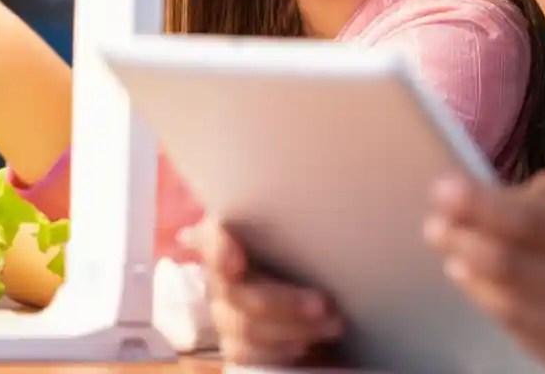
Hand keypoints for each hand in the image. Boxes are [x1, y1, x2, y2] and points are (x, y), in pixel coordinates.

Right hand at [193, 218, 344, 365]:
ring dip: (292, 329)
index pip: (212, 236)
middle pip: (235, 292)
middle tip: (325, 305)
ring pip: (244, 327)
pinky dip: (279, 351)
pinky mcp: (235, 343)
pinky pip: (246, 354)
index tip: (237, 265)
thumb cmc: (308, 248)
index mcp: (230, 232)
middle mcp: (220, 272)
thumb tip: (323, 191)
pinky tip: (308, 345)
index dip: (219, 249)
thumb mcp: (307, 229)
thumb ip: (300, 215)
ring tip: (333, 324)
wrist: (314, 287)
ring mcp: (224, 310)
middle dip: (283, 303)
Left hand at [424, 174, 544, 373]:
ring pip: (504, 303)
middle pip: (508, 267)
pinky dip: (489, 300)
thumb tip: (482, 199)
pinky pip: (515, 330)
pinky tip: (476, 281)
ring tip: (453, 251)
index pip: (531, 223)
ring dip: (468, 274)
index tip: (442, 188)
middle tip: (434, 225)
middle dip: (462, 242)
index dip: (479, 207)